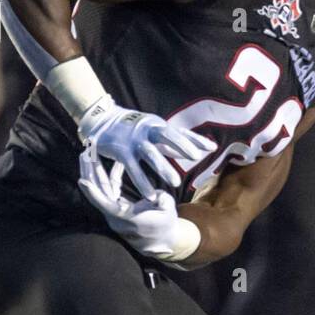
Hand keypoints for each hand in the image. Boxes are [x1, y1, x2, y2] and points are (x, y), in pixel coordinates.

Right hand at [76, 97, 214, 200]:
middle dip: (181, 145)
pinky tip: (150, 195)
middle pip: (167, 135)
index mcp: (158, 125)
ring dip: (162, 168)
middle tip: (195, 157)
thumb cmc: (134, 128)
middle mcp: (148, 130)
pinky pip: (132, 168)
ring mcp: (134, 141)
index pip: (180, 132)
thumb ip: (175, 142)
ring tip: (175, 183)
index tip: (212, 148)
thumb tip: (198, 149)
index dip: (195, 139)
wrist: (102, 120)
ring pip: (150, 154)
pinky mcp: (121, 151)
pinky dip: (141, 182)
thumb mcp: (155, 132)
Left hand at [78, 145, 200, 260]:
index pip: (106, 205)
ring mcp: (114, 214)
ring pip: (101, 192)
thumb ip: (160, 198)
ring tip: (92, 155)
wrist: (162, 239)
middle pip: (97, 195)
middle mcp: (116, 217)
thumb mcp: (167, 208)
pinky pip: (109, 192)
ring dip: (96, 174)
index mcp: (127, 218)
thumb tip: (154, 192)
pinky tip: (115, 165)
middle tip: (83, 155)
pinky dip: (109, 178)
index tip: (82, 180)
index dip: (93, 193)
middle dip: (89, 174)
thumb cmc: (165, 222)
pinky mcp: (116, 210)